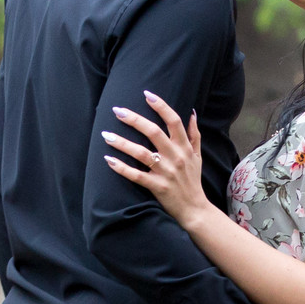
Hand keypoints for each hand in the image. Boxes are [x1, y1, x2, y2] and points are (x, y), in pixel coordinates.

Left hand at [103, 93, 213, 226]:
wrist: (195, 209)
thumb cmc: (193, 181)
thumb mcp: (198, 156)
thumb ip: (194, 134)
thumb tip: (192, 113)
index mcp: (184, 147)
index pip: (173, 121)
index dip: (161, 106)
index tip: (146, 94)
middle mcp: (175, 157)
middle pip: (153, 132)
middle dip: (134, 119)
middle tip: (117, 110)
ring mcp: (165, 172)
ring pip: (141, 153)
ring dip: (122, 143)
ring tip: (106, 135)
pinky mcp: (157, 187)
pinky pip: (136, 176)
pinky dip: (122, 168)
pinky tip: (108, 160)